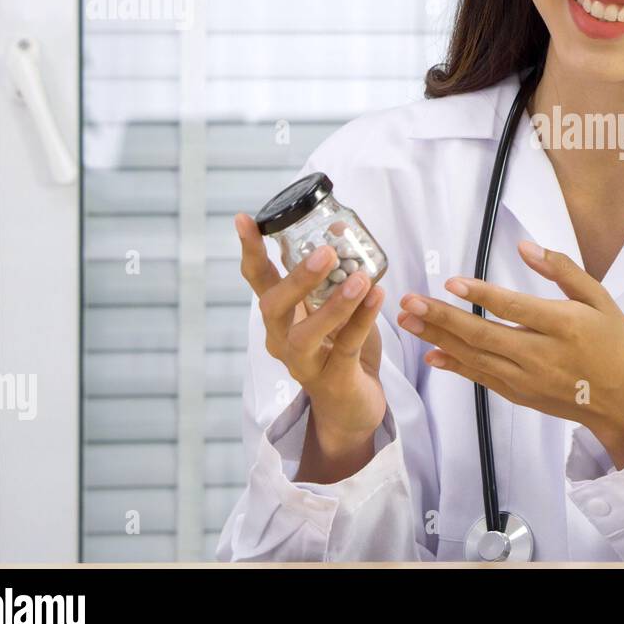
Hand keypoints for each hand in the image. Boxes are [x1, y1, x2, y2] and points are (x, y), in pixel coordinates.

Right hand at [235, 213, 387, 465]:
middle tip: (326, 252)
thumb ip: (334, 277)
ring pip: (306, 335)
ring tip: (361, 279)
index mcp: (280, 315)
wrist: (353, 404)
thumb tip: (341, 230)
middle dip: (297, 278)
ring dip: (334, 305)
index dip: (250, 250)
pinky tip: (378, 297)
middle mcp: (281, 338)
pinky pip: (344, 348)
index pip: (258, 279)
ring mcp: (303, 363)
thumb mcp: (333, 306)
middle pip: (273, 306)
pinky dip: (362, 321)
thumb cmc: (339, 346)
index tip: (244, 219)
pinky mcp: (332, 380)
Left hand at [395, 239, 623, 468]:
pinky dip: (455, 366)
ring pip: (475, 357)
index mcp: (563, 326)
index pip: (514, 308)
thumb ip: (563, 271)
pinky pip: (481, 379)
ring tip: (410, 322)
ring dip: (439, 338)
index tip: (450, 282)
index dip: (481, 295)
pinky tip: (432, 354)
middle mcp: (540, 355)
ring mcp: (527, 379)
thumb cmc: (615, 345)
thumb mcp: (600, 300)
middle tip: (409, 303)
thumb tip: (526, 247)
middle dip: (442, 318)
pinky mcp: (519, 394)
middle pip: (483, 335)